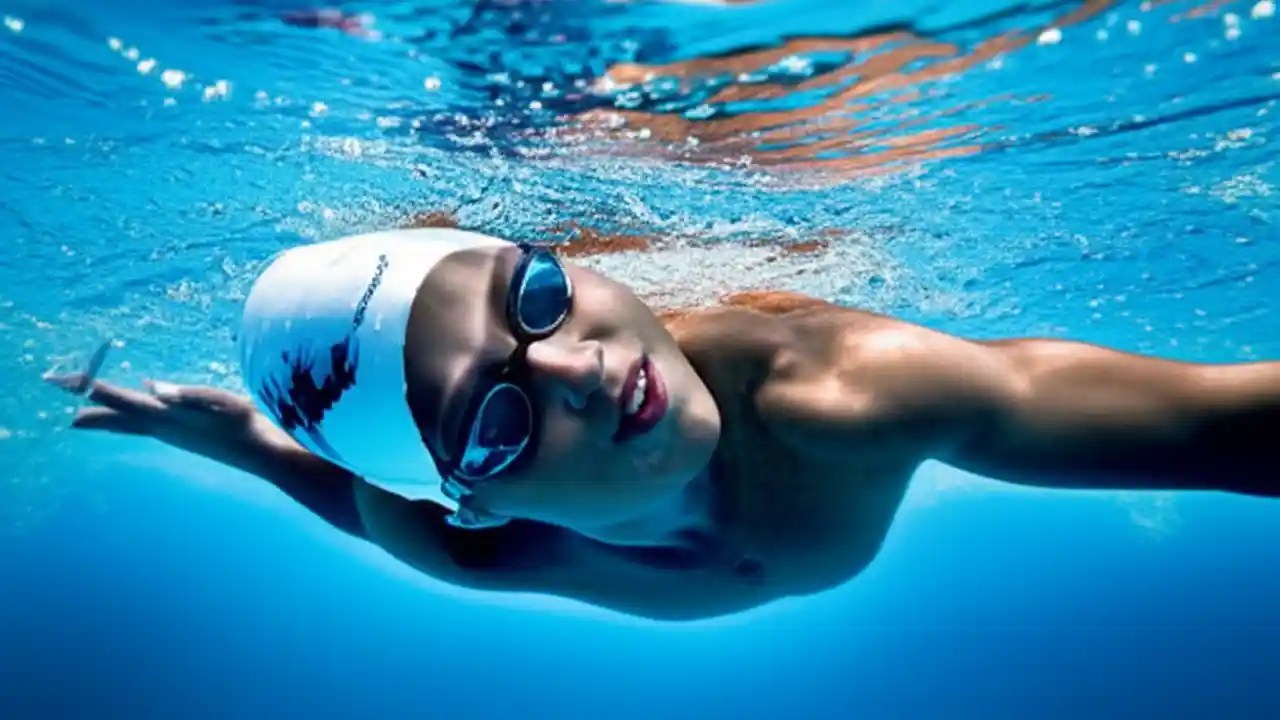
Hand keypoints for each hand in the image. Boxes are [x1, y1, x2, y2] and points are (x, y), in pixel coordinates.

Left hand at [44, 372, 285, 467]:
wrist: (267, 454)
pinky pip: (151, 425)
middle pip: (121, 421)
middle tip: (67, 415)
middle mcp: (167, 429)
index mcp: (169, 419)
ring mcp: (178, 435)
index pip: (125, 401)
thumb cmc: (247, 424)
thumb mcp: (218, 401)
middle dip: (94, 415)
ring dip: (110, 419)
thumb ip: (186, 394)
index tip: (68, 382)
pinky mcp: (190, 436)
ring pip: (133, 425)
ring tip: (90, 417)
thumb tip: (152, 387)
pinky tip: (149, 407)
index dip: (97, 390)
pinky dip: (136, 417)